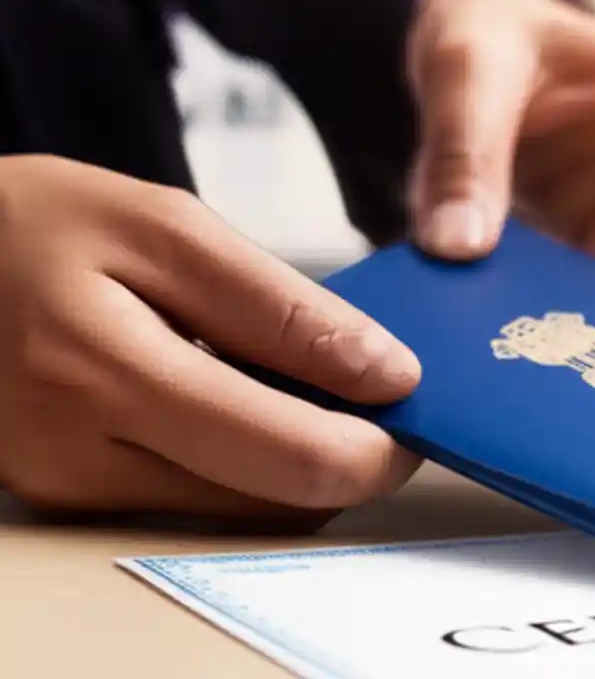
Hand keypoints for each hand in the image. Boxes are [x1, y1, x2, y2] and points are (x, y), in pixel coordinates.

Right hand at [0, 156, 421, 523]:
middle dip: (355, 458)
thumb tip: (387, 375)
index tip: (413, 401)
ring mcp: (73, 489)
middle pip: (279, 499)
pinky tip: (249, 402)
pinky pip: (199, 501)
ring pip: (247, 511)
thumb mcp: (169, 228)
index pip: (292, 452)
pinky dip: (249, 460)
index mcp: (107, 369)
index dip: (380, 442)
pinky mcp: (71, 499)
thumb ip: (286, 307)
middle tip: (381, 401)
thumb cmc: (36, 225)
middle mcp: (82, 454)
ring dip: (304, 461)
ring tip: (306, 386)